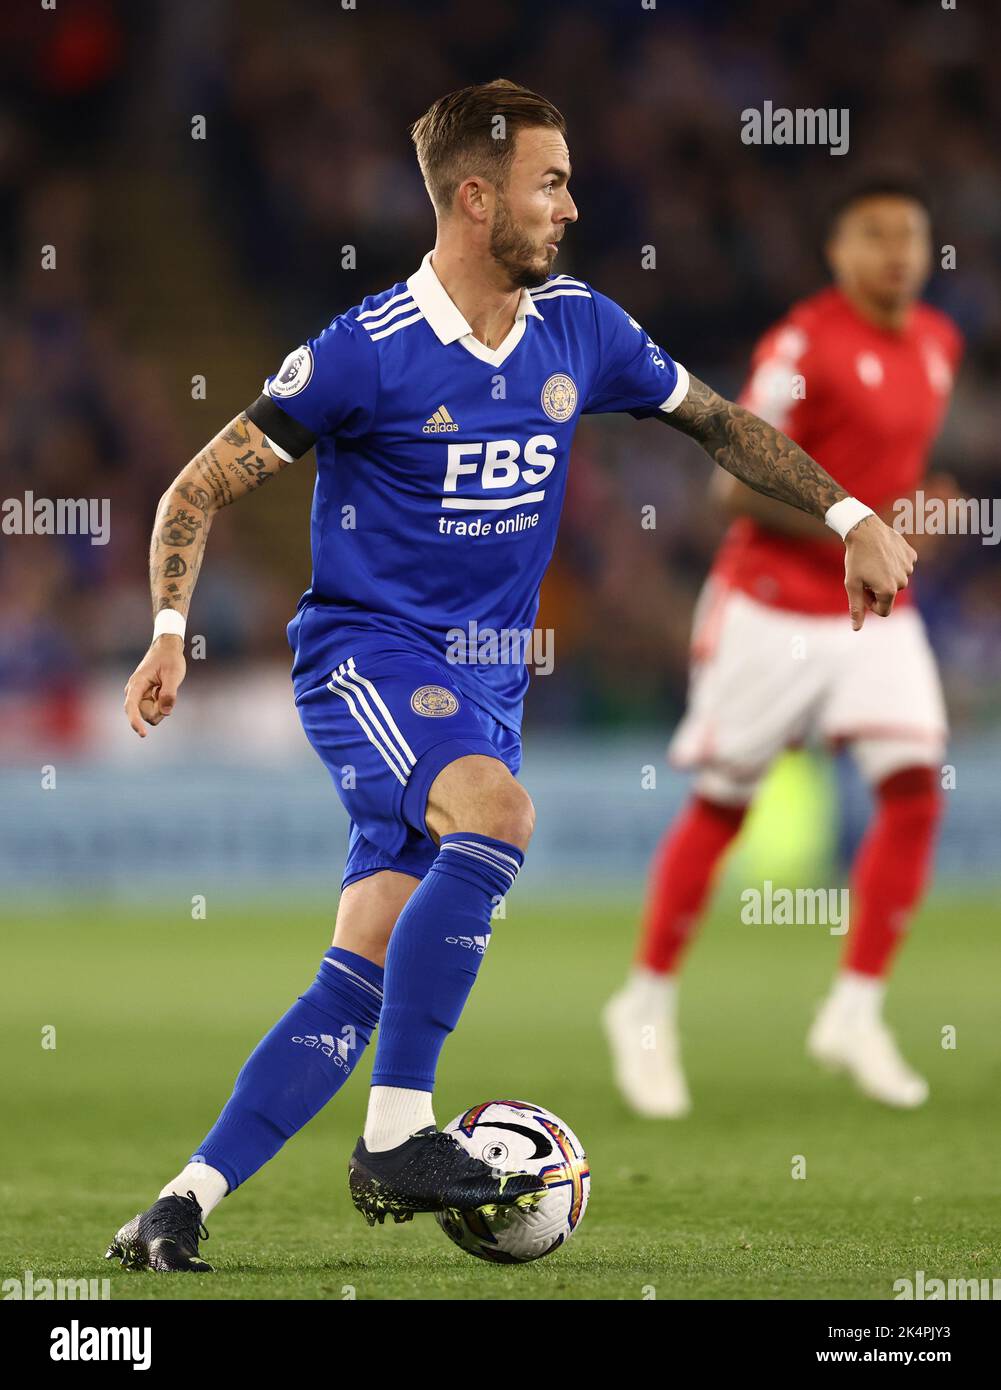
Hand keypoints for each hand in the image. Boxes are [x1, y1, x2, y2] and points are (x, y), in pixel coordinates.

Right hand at [124, 635, 185, 735]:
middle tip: (167, 690)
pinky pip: (153, 710)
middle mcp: (133, 691)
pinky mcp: (144, 697)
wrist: (166, 648)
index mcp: (137, 684)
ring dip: (161, 707)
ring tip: (165, 688)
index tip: (143, 733)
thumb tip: (166, 712)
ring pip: (149, 714)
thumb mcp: (174, 674)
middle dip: (159, 710)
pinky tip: (163, 689)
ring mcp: (138, 695)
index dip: (136, 721)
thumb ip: (170, 693)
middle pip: (145, 714)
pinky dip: (162, 704)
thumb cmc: (170, 659)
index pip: (131, 707)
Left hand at [844, 515, 916, 630]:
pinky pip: (903, 566)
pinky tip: (883, 554)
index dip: (870, 604)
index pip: (883, 611)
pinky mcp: (912, 556)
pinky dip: (894, 563)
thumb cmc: (855, 558)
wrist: (864, 529)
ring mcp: (909, 568)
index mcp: (889, 591)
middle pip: (889, 595)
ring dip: (885, 576)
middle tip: (865, 574)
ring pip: (896, 580)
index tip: (862, 591)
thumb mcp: (852, 585)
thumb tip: (857, 628)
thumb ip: (856, 608)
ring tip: (873, 563)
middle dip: (877, 589)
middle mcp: (903, 581)